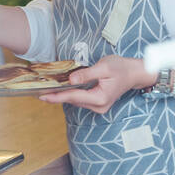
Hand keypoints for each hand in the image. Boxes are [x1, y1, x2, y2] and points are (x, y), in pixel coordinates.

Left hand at [39, 55, 154, 113]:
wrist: (135, 73)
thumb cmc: (121, 68)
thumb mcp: (104, 67)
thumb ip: (86, 74)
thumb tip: (71, 80)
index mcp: (99, 98)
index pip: (73, 97)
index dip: (56, 96)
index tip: (42, 96)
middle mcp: (98, 106)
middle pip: (73, 100)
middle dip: (57, 96)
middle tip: (38, 91)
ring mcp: (99, 107)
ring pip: (76, 101)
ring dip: (63, 95)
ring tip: (47, 90)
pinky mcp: (98, 104)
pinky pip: (81, 100)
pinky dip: (72, 94)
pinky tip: (63, 89)